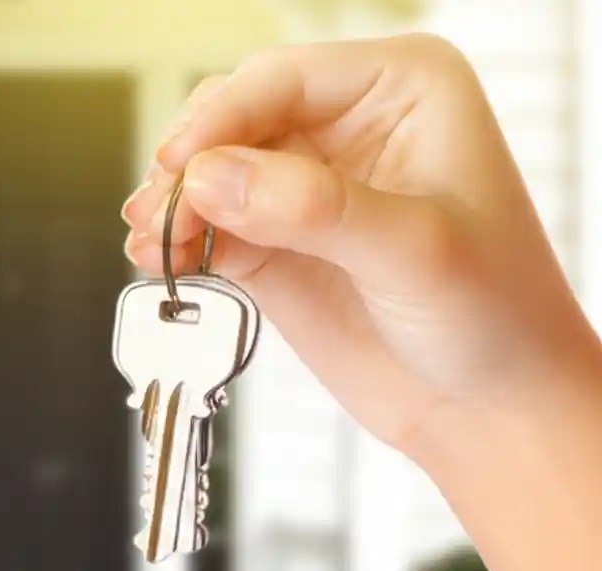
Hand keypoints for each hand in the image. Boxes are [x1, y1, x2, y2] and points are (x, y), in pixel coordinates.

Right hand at [120, 34, 601, 473]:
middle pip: (231, 118)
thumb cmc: (496, 316)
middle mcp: (346, 126)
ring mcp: (302, 186)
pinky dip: (174, 241)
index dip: (221, 117)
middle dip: (188, 165)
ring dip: (171, 205)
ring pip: (207, 171)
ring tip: (154, 245)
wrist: (488, 411)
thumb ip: (311, 208)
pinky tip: (159, 261)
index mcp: (400, 90)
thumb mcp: (413, 250)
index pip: (283, 78)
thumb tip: (211, 177)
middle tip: (162, 215)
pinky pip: (205, 226)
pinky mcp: (271, 242)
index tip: (179, 164)